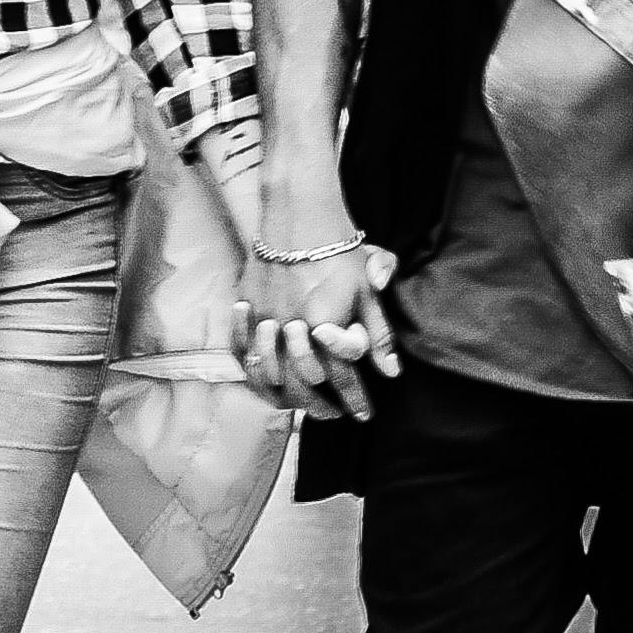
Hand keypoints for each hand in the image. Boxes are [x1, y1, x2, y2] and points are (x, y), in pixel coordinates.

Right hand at [241, 242, 396, 420]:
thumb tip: (391, 372)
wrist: (299, 217)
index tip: (364, 415)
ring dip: (285, 395)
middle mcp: (292, 326)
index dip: (356, 400)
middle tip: (333, 413)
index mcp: (325, 324)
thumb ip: (378, 335)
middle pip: (302, 384)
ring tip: (300, 405)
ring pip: (268, 374)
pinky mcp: (245, 308)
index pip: (343, 375)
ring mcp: (264, 318)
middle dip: (320, 406)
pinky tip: (265, 379)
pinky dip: (251, 370)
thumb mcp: (369, 291)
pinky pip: (241, 351)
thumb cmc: (339, 252)